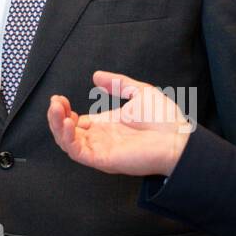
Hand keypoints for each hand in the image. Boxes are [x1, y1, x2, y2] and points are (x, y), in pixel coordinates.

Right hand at [47, 70, 194, 177]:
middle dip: (56, 116)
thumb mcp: (139, 92)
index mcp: (106, 126)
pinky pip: (77, 152)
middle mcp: (100, 139)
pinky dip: (67, 137)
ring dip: (56, 125)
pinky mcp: (103, 159)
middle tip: (56, 101)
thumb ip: (117, 83)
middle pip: (67, 132)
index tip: (60, 97)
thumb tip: (96, 76)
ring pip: (67, 142)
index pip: (76, 121)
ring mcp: (100, 150)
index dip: (64, 110)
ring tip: (56, 108)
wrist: (179, 139)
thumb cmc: (165, 120)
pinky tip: (66, 121)